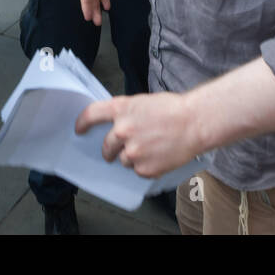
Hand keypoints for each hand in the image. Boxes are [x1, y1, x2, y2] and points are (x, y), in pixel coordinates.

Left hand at [75, 92, 199, 177]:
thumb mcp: (143, 103)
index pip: (91, 115)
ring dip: (132, 157)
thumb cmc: (173, 110)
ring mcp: (132, 152)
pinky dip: (146, 166)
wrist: (194, 123)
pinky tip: (160, 156)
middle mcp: (122, 131)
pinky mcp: (143, 169)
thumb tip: (117, 125)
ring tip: (152, 149)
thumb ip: (127, 114)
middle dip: (109, 150)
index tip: (79, 129)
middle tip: (117, 151)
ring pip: (123, 160)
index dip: (82, 123)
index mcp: (121, 110)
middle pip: (106, 146)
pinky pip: (138, 171)